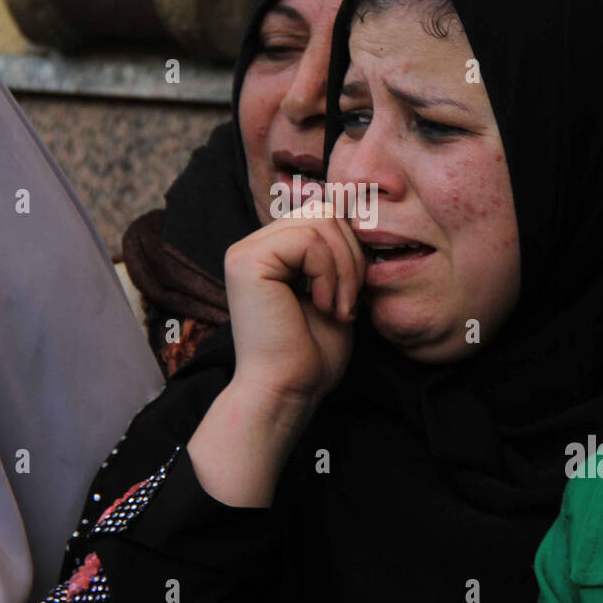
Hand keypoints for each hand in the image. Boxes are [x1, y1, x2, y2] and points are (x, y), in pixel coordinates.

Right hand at [223, 200, 366, 414]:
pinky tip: (322, 306)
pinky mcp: (246, 261)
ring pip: (320, 220)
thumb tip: (357, 210)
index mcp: (271, 252)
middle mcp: (252, 245)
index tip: (353, 295)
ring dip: (344, 268)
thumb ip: (338, 252)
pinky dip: (329, 273)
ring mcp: (245, 251)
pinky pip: (308, 240)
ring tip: (338, 307)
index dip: (351, 248)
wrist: (288, 391)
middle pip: (324, 211)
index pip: (324, 215)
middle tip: (349, 303)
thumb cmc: (312, 354)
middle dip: (351, 255)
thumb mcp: (334, 291)